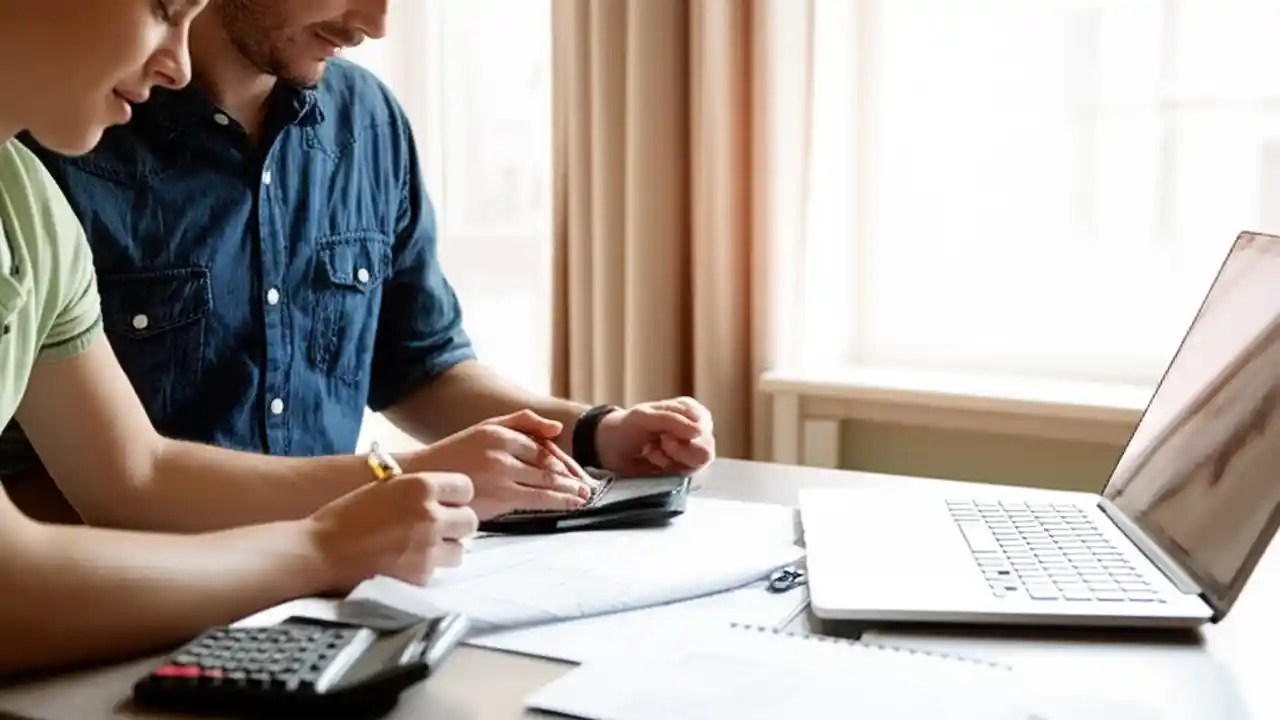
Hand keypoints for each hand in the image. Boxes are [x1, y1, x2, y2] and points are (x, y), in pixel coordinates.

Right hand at [306, 472, 477, 590]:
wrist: (321, 551)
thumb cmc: (347, 516)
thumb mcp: (386, 487)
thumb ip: (418, 491)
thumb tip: (444, 496)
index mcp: (421, 485)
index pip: (465, 488)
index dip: (455, 497)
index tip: (444, 503)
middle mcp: (430, 514)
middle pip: (469, 520)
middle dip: (455, 525)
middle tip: (436, 529)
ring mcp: (428, 546)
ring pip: (461, 548)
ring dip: (447, 548)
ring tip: (423, 548)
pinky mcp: (421, 574)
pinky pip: (441, 570)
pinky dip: (430, 568)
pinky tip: (409, 563)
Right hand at [405, 410, 594, 520]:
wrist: (422, 479)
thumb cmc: (455, 455)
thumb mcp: (485, 428)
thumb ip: (521, 422)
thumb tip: (556, 428)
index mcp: (499, 433)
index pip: (543, 447)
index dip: (564, 461)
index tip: (576, 471)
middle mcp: (501, 452)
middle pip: (548, 465)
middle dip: (571, 478)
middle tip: (588, 487)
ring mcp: (500, 477)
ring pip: (545, 483)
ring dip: (568, 492)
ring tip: (582, 498)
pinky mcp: (497, 499)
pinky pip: (533, 500)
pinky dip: (555, 502)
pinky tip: (567, 506)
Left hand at [595, 396, 715, 475]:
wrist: (611, 447)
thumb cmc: (628, 426)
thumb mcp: (644, 417)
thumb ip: (672, 421)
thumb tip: (699, 432)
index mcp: (691, 411)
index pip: (703, 429)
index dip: (683, 436)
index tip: (663, 435)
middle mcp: (697, 431)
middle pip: (705, 450)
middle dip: (678, 452)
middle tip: (659, 443)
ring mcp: (692, 452)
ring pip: (696, 465)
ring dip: (670, 461)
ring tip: (652, 451)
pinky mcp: (684, 469)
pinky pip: (684, 476)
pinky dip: (666, 470)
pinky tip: (653, 460)